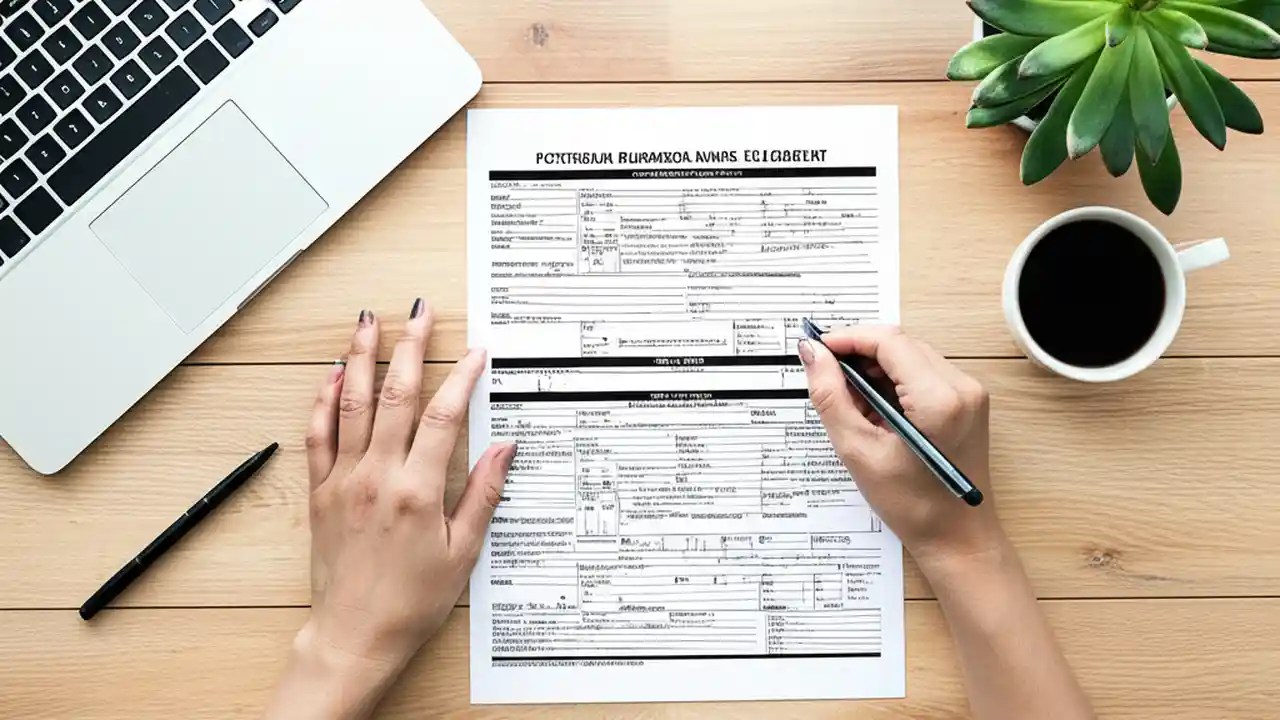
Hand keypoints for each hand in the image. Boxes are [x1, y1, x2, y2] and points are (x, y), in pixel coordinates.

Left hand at [268, 299, 514, 718]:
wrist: (354, 635)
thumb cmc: (411, 601)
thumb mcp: (463, 552)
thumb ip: (483, 494)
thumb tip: (504, 449)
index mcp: (417, 491)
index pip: (443, 416)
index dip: (461, 378)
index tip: (475, 352)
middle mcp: (376, 477)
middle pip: (395, 395)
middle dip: (409, 348)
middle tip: (419, 314)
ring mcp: (344, 481)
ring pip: (351, 404)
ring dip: (362, 358)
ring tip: (369, 323)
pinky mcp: (320, 492)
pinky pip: (318, 435)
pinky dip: (324, 401)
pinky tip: (332, 376)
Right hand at [799, 325, 1001, 565]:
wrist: (958, 539)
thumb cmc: (914, 506)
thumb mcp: (859, 451)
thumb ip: (831, 396)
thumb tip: (813, 355)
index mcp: (939, 399)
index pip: (887, 341)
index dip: (847, 338)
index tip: (817, 348)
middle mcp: (962, 388)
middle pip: (900, 344)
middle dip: (858, 352)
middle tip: (825, 374)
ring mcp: (968, 393)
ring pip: (910, 356)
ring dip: (875, 368)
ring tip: (850, 400)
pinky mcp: (967, 402)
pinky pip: (923, 373)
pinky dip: (893, 381)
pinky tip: (874, 409)